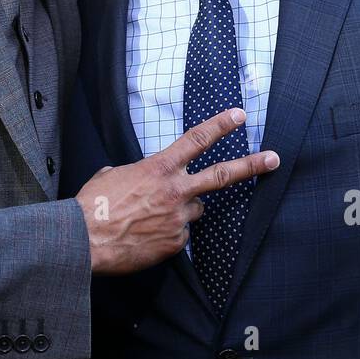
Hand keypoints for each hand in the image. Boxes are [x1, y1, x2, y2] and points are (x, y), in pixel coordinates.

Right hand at [75, 107, 278, 274]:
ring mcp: (178, 218)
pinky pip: (179, 235)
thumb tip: (130, 176)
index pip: (196, 139)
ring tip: (153, 216)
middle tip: (273, 159)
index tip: (239, 115)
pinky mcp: (175, 243)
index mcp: (158, 168)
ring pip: (195, 209)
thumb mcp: (110, 175)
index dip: (220, 125)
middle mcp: (175, 190)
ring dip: (182, 209)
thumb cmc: (92, 205)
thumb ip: (131, 172)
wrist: (85, 241)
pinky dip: (167, 233)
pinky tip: (145, 235)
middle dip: (252, 165)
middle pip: (222, 174)